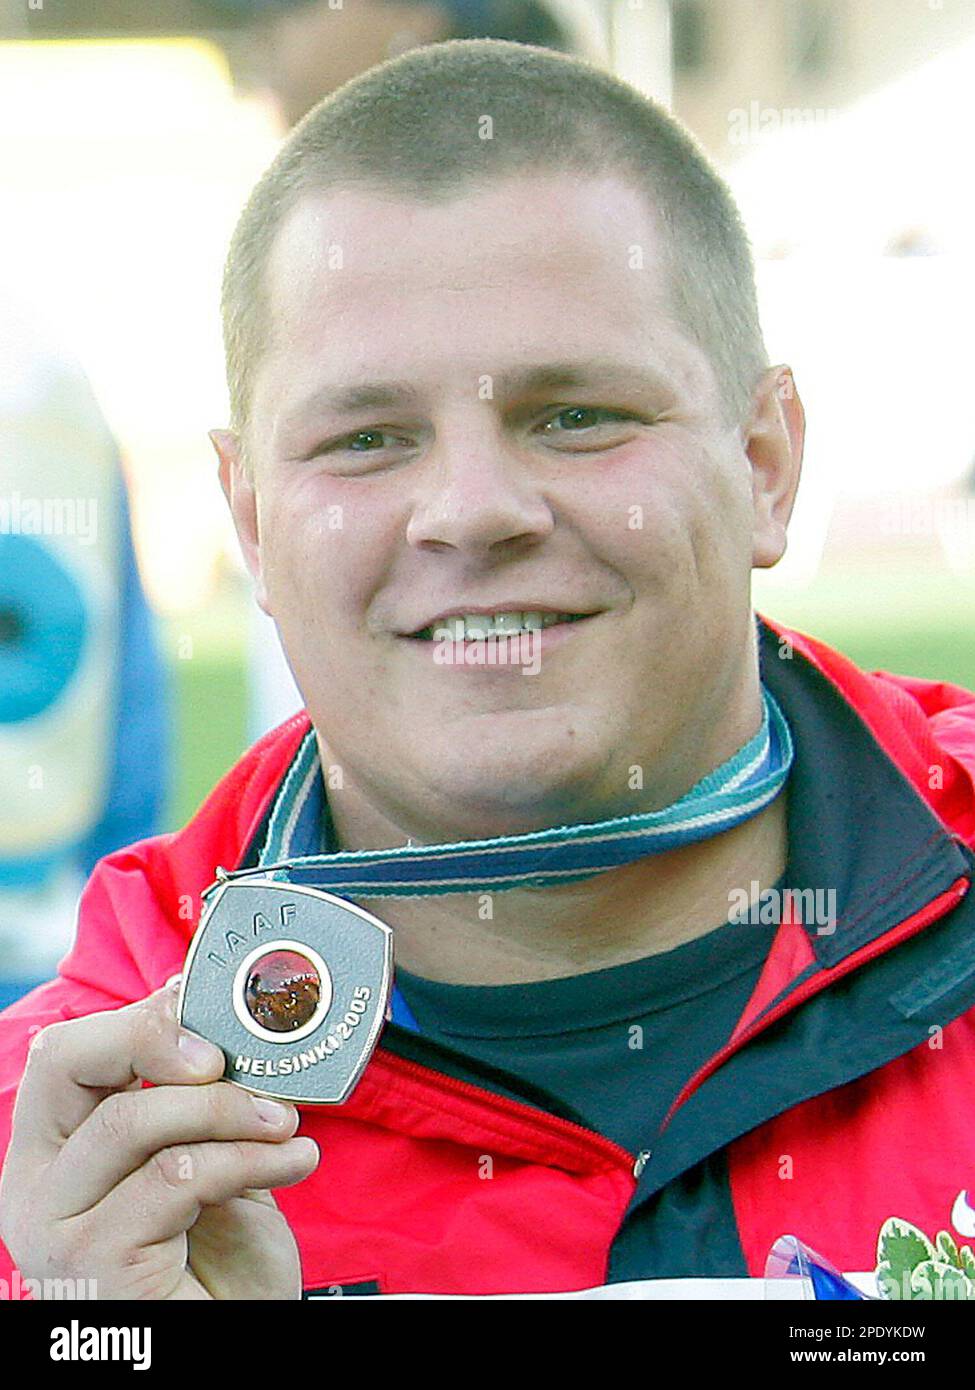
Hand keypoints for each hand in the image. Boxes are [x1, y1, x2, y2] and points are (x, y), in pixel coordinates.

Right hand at [0, 978, 318, 1298]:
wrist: (238, 1335)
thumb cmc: (219, 1257)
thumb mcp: (208, 1156)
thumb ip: (199, 1097)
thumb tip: (217, 1009)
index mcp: (54, 1151)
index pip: (62, 1055)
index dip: (132, 1019)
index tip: (199, 1005)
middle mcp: (35, 1187)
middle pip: (69, 1067)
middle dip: (157, 1039)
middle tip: (229, 1056)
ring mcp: (58, 1230)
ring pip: (130, 1120)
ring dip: (225, 1109)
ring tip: (285, 1123)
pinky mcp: (99, 1265)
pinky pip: (176, 1178)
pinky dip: (247, 1158)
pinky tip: (292, 1161)